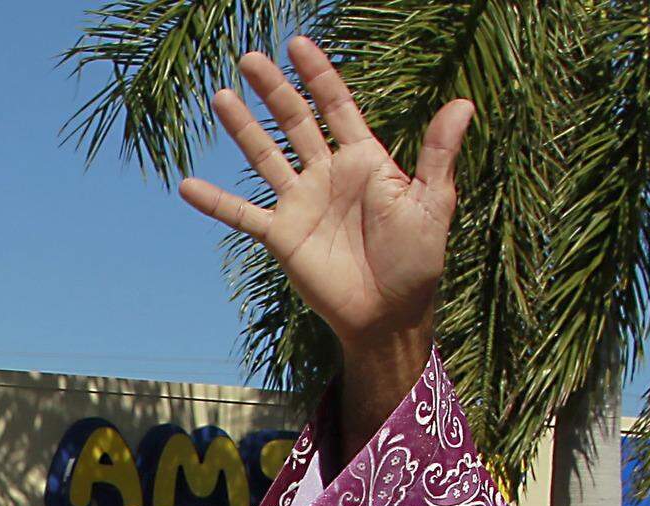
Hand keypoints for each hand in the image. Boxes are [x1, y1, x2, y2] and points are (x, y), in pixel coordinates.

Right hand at [179, 38, 470, 359]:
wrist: (389, 316)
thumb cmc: (416, 261)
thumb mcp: (431, 203)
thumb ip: (438, 153)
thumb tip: (463, 103)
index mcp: (364, 161)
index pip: (336, 106)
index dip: (318, 75)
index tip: (298, 44)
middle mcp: (327, 175)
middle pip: (294, 121)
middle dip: (274, 90)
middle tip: (250, 58)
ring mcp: (301, 204)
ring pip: (265, 157)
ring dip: (243, 129)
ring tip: (222, 98)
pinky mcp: (282, 237)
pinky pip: (243, 215)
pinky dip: (215, 203)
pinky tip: (187, 187)